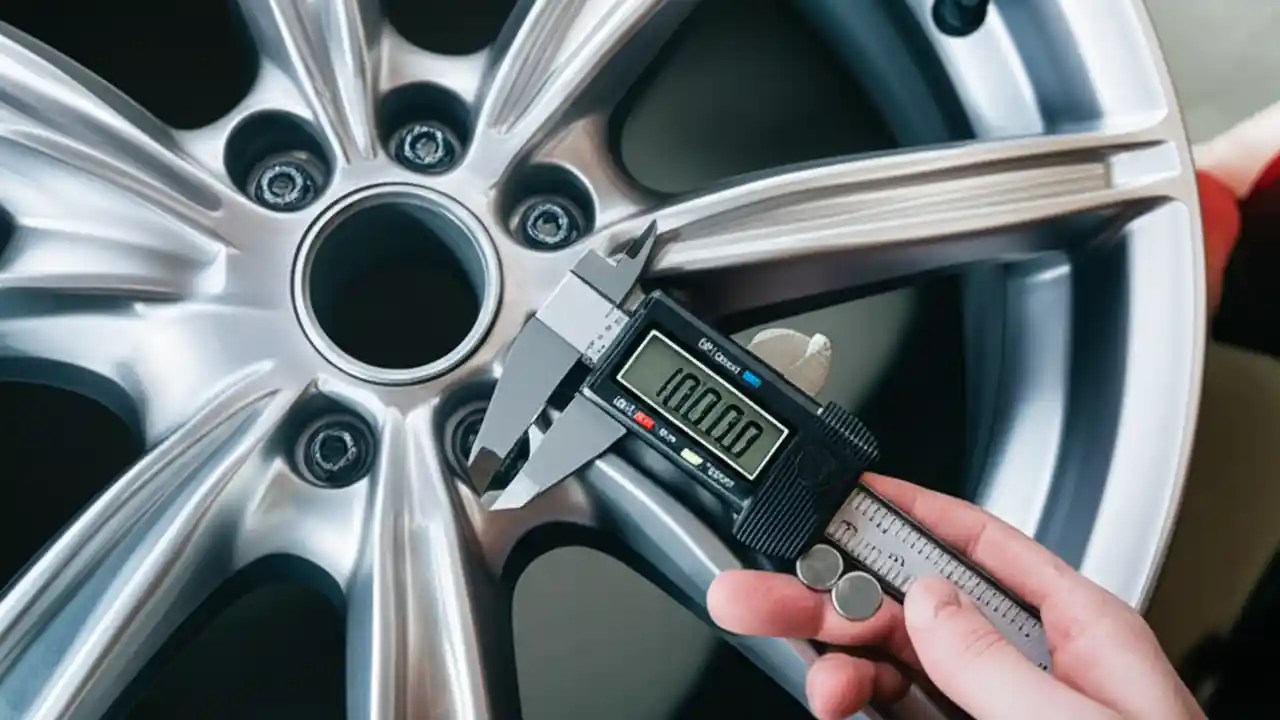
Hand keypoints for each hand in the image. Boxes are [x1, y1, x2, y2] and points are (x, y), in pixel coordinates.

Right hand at [707, 474, 1203, 719]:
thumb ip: (991, 660)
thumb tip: (926, 601)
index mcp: (1080, 632)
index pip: (984, 545)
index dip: (911, 510)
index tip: (846, 494)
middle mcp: (1031, 667)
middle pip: (916, 606)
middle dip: (838, 593)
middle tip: (765, 589)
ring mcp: (995, 713)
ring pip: (895, 666)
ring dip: (839, 660)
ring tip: (810, 677)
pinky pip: (898, 712)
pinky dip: (857, 703)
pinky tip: (835, 702)